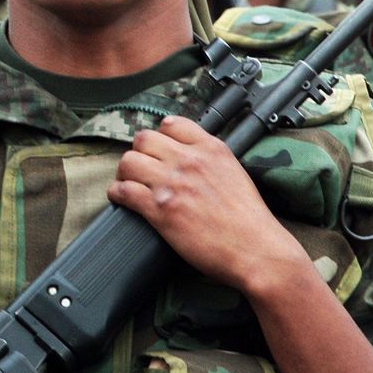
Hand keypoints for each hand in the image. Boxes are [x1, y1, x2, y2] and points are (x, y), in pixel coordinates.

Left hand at [106, 115, 304, 294]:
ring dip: (125, 172)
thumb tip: (190, 157)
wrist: (255, 249)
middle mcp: (189, 161)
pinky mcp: (159, 209)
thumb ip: (211, 159)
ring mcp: (172, 183)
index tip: (158, 147)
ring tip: (129, 182)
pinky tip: (122, 198)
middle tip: (140, 167)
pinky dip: (118, 193)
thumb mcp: (235, 172)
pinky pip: (124, 190)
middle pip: (144, 139)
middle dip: (139, 152)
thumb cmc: (249, 219)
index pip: (172, 124)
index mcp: (211, 149)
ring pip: (129, 161)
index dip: (160, 136)